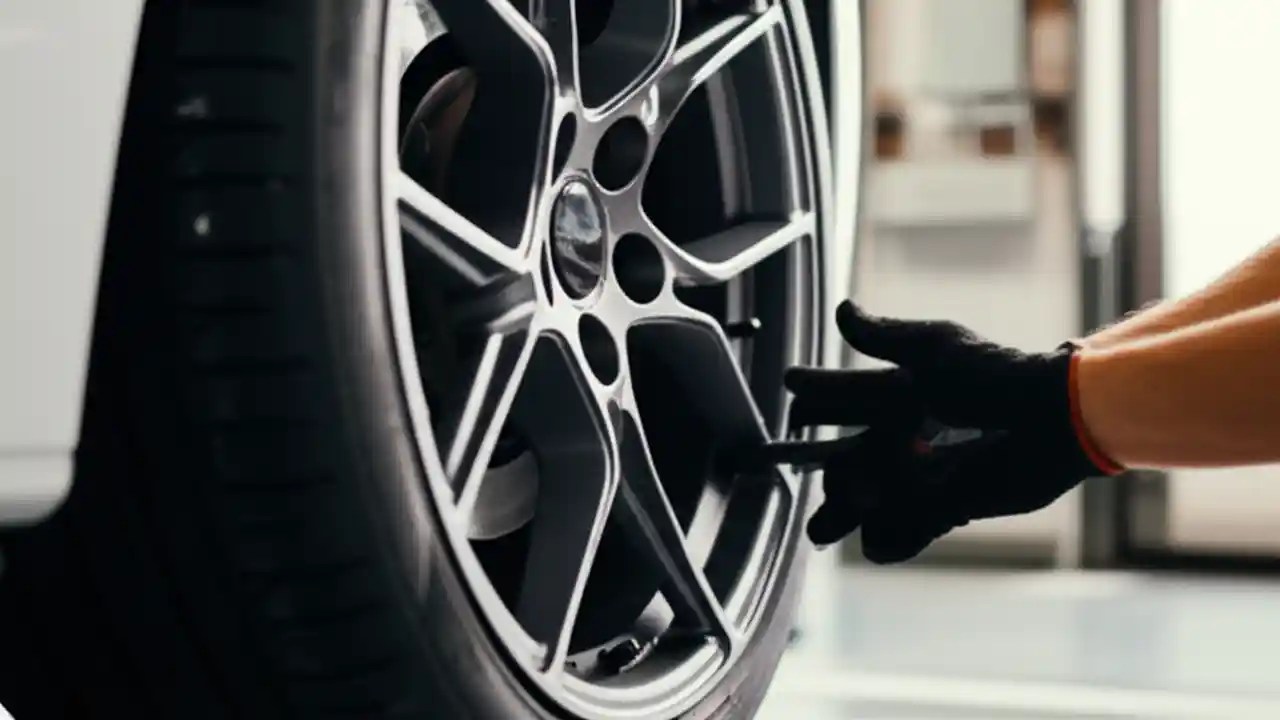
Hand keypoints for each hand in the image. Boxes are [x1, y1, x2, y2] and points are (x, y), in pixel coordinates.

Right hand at [761, 301, 1115, 561]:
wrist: (1053, 420)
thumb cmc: (995, 376)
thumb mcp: (934, 347)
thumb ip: (883, 336)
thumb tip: (841, 310)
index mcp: (895, 397)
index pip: (838, 402)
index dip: (812, 404)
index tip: (794, 407)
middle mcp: (902, 440)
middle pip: (843, 464)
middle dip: (831, 477)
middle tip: (837, 477)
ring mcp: (920, 479)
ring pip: (863, 504)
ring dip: (846, 514)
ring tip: (841, 520)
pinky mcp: (944, 510)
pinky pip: (899, 536)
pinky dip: (887, 542)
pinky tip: (878, 541)